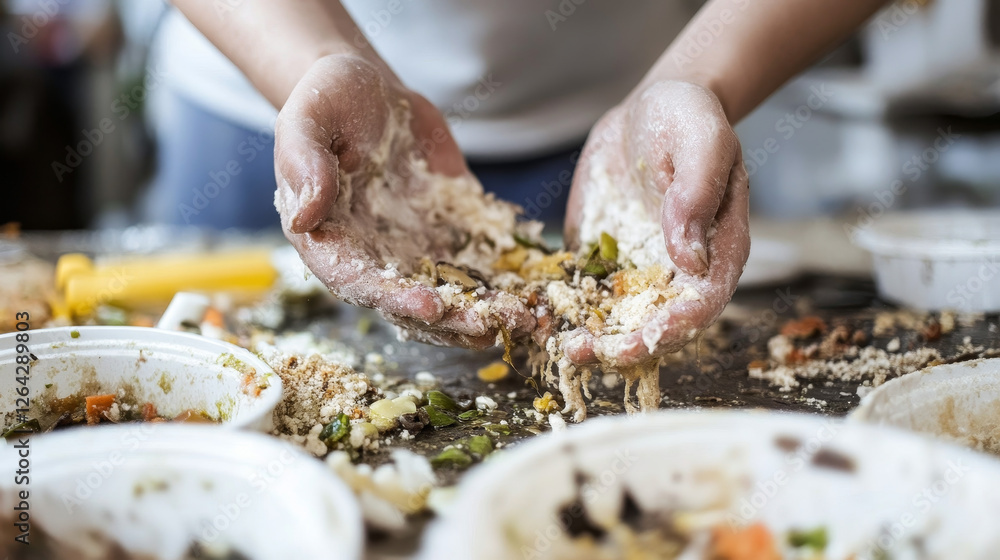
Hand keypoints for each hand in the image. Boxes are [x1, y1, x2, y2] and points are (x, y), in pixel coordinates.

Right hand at [274, 54, 532, 347]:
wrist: (369, 93)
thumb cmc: (327, 101)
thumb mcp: (308, 121)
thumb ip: (304, 163)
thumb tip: (303, 215)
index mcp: (327, 240)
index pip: (358, 283)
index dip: (395, 299)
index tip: (432, 306)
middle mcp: (370, 258)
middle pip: (410, 304)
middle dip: (453, 319)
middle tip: (493, 324)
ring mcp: (411, 253)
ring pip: (448, 296)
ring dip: (484, 313)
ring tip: (524, 318)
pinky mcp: (446, 238)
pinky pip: (476, 268)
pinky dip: (504, 283)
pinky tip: (535, 292)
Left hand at [562, 80, 749, 366]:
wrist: (652, 107)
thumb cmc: (690, 119)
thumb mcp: (701, 144)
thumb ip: (695, 197)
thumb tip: (689, 258)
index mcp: (717, 249)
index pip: (700, 305)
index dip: (671, 330)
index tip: (637, 343)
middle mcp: (679, 269)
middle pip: (657, 323)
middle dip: (622, 346)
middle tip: (583, 353)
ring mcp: (639, 267)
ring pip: (619, 316)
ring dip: (592, 336)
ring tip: (558, 346)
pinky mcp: (604, 257)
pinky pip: (586, 288)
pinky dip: (565, 306)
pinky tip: (539, 315)